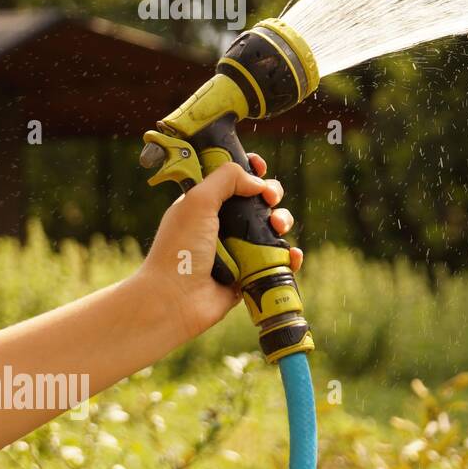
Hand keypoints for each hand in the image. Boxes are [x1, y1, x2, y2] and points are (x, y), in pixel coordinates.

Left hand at [135, 153, 301, 342]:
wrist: (175, 299)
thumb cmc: (179, 250)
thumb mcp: (197, 201)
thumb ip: (226, 179)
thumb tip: (257, 182)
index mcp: (205, 205)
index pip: (231, 180)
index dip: (249, 171)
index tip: (259, 169)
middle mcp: (222, 225)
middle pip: (258, 200)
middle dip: (271, 194)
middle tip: (270, 199)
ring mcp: (238, 249)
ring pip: (272, 228)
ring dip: (283, 221)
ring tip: (278, 228)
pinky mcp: (250, 273)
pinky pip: (278, 260)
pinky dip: (290, 256)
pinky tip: (292, 255)